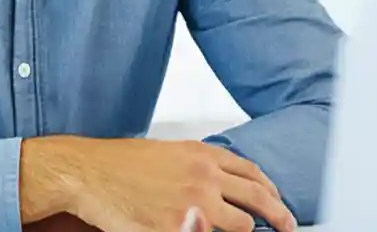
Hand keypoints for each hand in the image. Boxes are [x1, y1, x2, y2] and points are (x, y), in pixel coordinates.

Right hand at [21, 137, 296, 231]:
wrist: (88, 173)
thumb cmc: (119, 164)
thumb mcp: (167, 152)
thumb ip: (198, 166)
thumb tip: (223, 184)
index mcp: (200, 155)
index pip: (251, 173)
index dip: (271, 190)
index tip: (278, 201)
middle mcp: (203, 177)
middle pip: (258, 199)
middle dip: (279, 215)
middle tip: (287, 226)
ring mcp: (193, 205)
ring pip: (240, 226)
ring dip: (242, 231)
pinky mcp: (177, 228)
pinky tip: (203, 231)